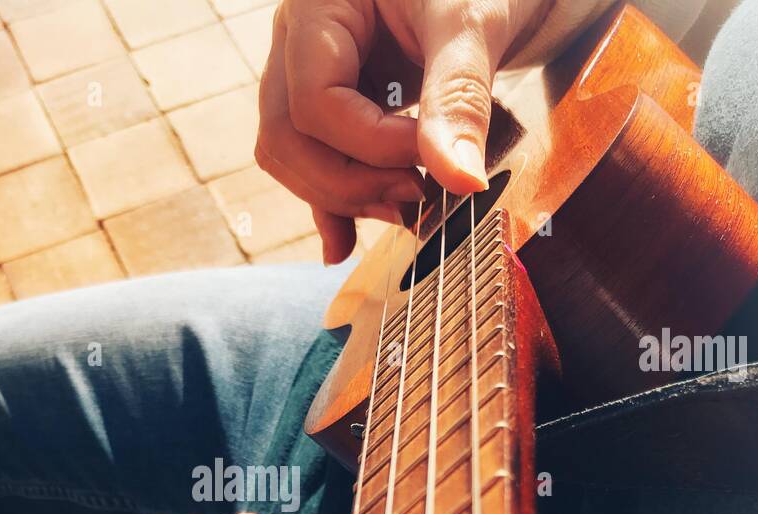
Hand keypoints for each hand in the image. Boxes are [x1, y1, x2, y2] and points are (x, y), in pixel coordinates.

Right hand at [256, 0, 546, 263]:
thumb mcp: (472, 26)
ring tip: (406, 210)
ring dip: (341, 196)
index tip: (431, 156)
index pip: (313, 103)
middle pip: (285, 137)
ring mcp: (301, 76)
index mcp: (316, 8)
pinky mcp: (324, 107)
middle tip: (415, 198)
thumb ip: (459, 99)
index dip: (370, 146)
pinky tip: (345, 246)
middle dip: (347, 182)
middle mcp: (295, 42)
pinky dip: (330, 204)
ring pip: (290, 157)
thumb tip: (461, 184)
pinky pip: (309, 162)